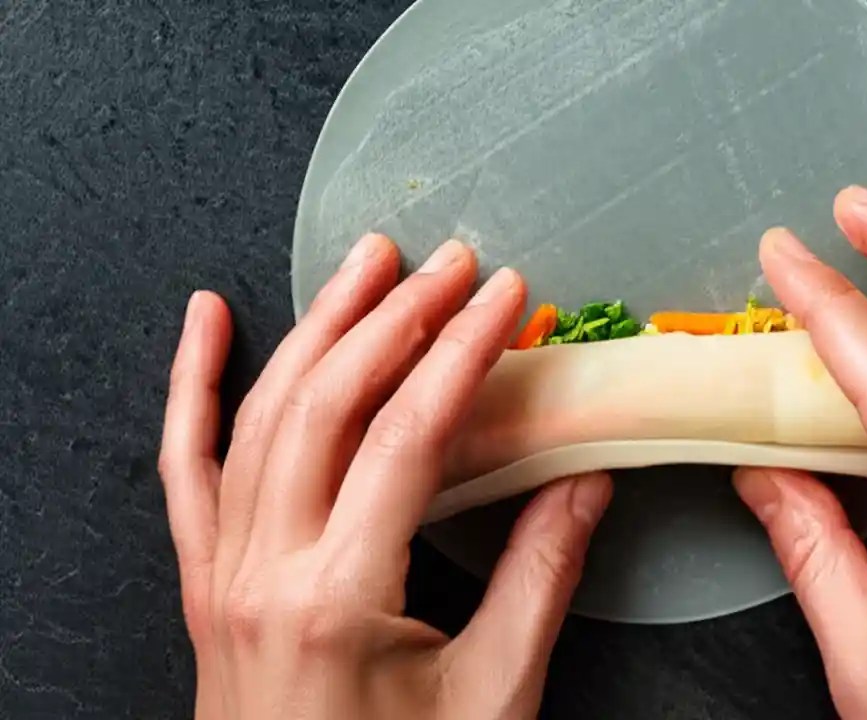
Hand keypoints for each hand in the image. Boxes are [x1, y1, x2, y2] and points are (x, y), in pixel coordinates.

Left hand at [159, 235, 611, 718]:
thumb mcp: (493, 698)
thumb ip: (540, 582)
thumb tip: (585, 484)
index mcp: (337, 601)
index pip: (409, 436)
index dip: (464, 353)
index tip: (508, 298)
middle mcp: (263, 572)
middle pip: (329, 405)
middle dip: (398, 317)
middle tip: (454, 263)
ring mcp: (222, 573)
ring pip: (259, 415)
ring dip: (318, 326)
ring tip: (367, 263)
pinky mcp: (205, 581)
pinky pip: (184, 466)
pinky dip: (190, 384)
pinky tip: (204, 317)